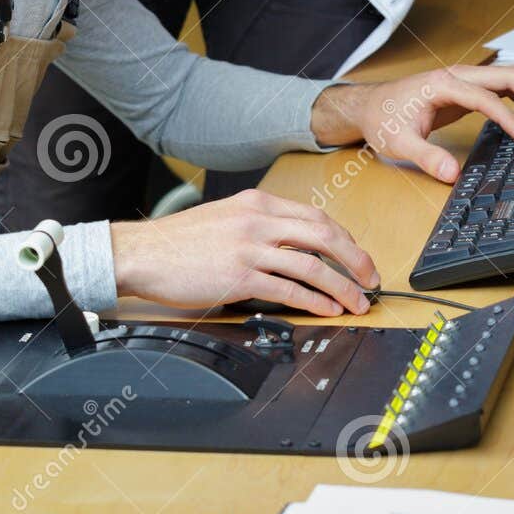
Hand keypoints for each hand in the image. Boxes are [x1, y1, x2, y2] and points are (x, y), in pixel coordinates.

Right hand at [110, 189, 379, 316]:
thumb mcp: (225, 218)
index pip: (315, 217)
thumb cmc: (179, 241)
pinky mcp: (239, 277)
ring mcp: (249, 248)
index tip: (357, 255)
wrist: (142, 253)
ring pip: (313, 266)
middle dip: (355, 259)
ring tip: (357, 301)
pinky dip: (315, 301)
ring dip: (342, 286)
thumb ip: (259, 225)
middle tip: (371, 278)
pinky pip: (289, 290)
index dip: (344, 238)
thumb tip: (294, 247)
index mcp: (256, 203)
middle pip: (324, 236)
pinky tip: (327, 310)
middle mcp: (258, 221)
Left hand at [312, 64, 513, 183]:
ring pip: (508, 78)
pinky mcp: (465, 89)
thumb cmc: (382, 119)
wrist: (369, 106)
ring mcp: (462, 80)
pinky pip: (500, 89)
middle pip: (508, 75)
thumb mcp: (398, 143)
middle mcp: (456, 76)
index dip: (508, 118)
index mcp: (442, 85)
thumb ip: (426, 157)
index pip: (486, 97)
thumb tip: (452, 173)